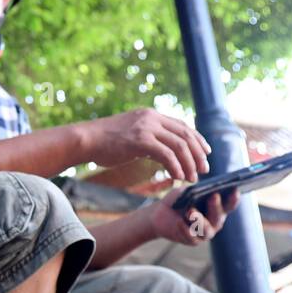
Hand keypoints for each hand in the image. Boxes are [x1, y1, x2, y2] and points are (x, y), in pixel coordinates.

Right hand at [83, 107, 211, 181]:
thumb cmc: (104, 142)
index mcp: (151, 115)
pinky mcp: (140, 140)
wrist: (86, 139)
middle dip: (198, 153)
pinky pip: (166, 155)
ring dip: (189, 163)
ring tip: (193, 177)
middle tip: (204, 169)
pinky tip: (178, 177)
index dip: (197, 139)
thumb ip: (147, 138)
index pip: (182, 125)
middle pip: (185, 134)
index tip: (205, 153)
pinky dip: (176, 167)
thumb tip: (160, 150)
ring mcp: (146, 128)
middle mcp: (151, 118)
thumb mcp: (130, 134)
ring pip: (179, 145)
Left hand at [146, 188, 240, 244]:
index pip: (229, 204)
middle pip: (219, 217)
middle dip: (216, 206)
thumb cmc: (178, 200)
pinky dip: (185, 229)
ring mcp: (204, 233)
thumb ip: (196, 190)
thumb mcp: (186, 191)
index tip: (235, 189)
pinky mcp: (192, 241)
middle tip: (214, 196)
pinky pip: (191, 237)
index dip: (234, 198)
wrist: (161, 213)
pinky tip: (180, 221)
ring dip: (200, 220)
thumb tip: (204, 189)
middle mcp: (215, 222)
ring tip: (191, 211)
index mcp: (218, 208)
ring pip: (207, 230)